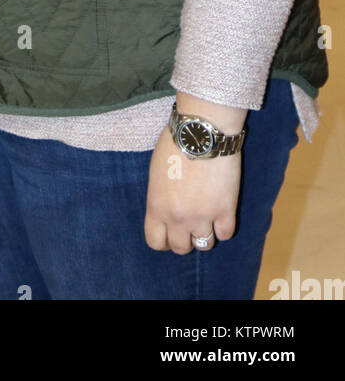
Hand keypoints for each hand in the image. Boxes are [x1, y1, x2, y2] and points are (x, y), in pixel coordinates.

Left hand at [144, 94, 244, 253]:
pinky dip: (224, 226)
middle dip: (185, 238)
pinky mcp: (225, 211)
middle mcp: (178, 217)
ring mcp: (203, 217)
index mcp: (156, 206)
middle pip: (181, 248)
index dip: (163, 239)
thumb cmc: (175, 143)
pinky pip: (226, 234)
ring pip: (204, 244)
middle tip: (190, 223)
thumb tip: (165, 209)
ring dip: (205, 232)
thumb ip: (159, 196)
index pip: (155, 241)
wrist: (202, 131)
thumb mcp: (155, 172)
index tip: (170, 232)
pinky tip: (221, 211)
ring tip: (207, 216)